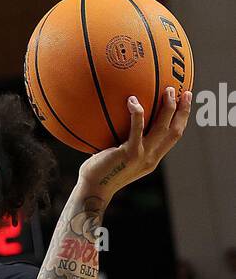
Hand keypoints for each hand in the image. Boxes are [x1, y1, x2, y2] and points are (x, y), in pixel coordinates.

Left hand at [78, 87, 191, 204]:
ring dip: (168, 107)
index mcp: (152, 159)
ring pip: (163, 128)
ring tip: (169, 90)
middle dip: (183, 111)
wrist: (93, 189)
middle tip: (185, 92)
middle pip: (175, 132)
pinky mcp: (130, 153)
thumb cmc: (99, 171)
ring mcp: (143, 156)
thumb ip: (124, 142)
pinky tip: (132, 99)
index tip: (185, 103)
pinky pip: (137, 128)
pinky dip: (137, 112)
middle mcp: (152, 158)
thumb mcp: (117, 156)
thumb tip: (117, 122)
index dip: (182, 120)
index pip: (173, 138)